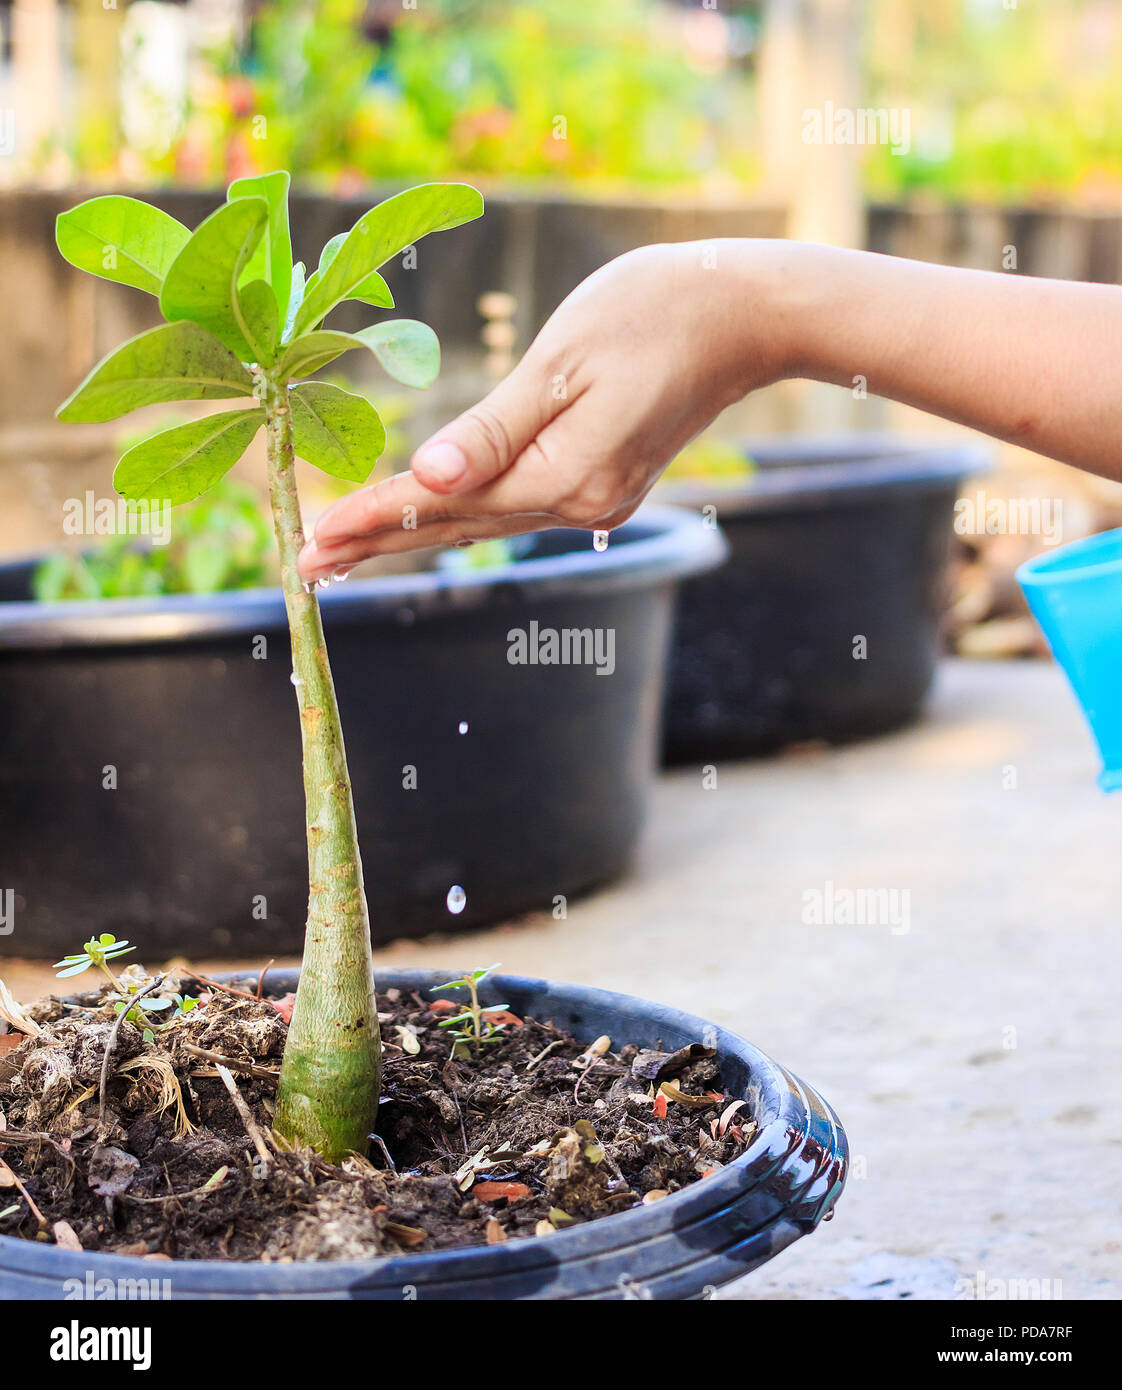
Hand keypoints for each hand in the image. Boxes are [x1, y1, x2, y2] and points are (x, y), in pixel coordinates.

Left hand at [298, 240, 790, 580]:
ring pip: (482, 525)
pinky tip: (423, 522)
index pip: (447, 505)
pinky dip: (457, 518)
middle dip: (378, 544)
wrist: (742, 316)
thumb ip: (491, 429)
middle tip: (305, 567)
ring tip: (346, 552)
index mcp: (567, 475)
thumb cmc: (654, 313)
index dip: (374, 519)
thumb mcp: (562, 362)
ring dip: (411, 537)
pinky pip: (511, 510)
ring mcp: (595, 502)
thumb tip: (426, 478)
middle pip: (458, 530)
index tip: (312, 539)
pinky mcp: (602, 486)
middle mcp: (581, 503)